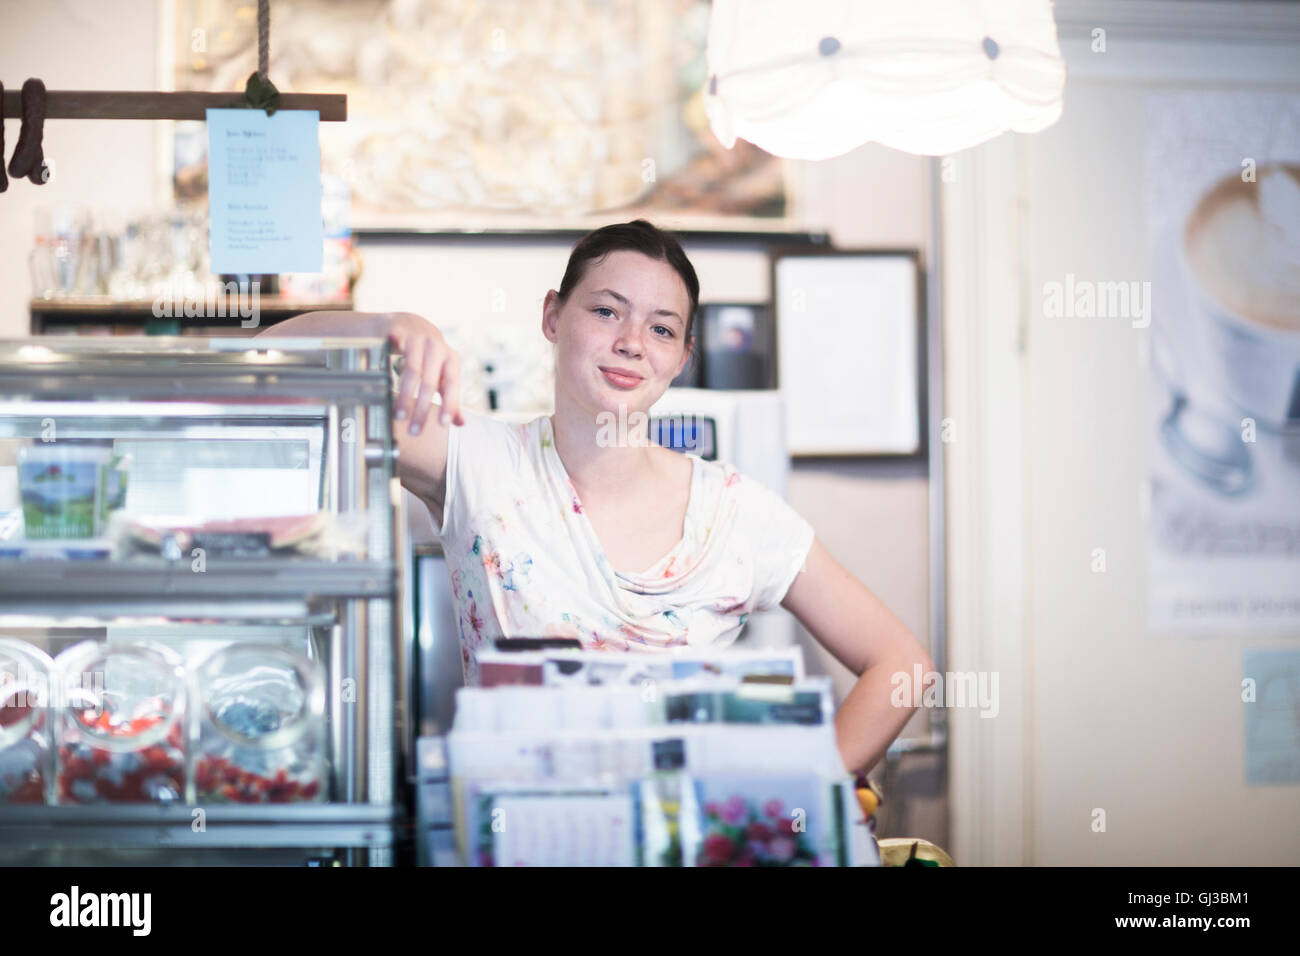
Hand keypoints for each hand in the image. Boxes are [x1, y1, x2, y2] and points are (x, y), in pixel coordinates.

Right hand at [386, 312, 464, 434]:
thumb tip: (460, 424)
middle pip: (430, 382)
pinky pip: (395, 353)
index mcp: (451, 359)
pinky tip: (383, 373)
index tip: (443, 424)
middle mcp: (436, 347)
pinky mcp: (398, 333)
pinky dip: (390, 365)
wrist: (411, 325)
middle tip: (415, 430)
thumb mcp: (443, 375)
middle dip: (422, 409)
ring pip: (412, 371)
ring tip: (399, 416)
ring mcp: (417, 339)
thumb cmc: (429, 357)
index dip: (449, 404)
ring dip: (406, 396)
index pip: (452, 385)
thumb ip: (451, 398)